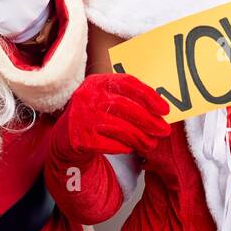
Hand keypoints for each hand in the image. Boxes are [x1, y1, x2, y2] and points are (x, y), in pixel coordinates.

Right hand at [53, 73, 172, 162]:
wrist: (66, 135)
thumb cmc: (94, 114)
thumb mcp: (105, 98)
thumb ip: (127, 98)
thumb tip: (159, 109)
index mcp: (97, 82)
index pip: (127, 83)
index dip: (149, 96)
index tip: (165, 109)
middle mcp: (88, 96)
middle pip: (126, 107)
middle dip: (149, 121)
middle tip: (164, 130)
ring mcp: (83, 118)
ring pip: (121, 128)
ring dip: (141, 138)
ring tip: (152, 143)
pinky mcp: (82, 139)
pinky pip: (111, 144)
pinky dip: (125, 147)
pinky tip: (132, 148)